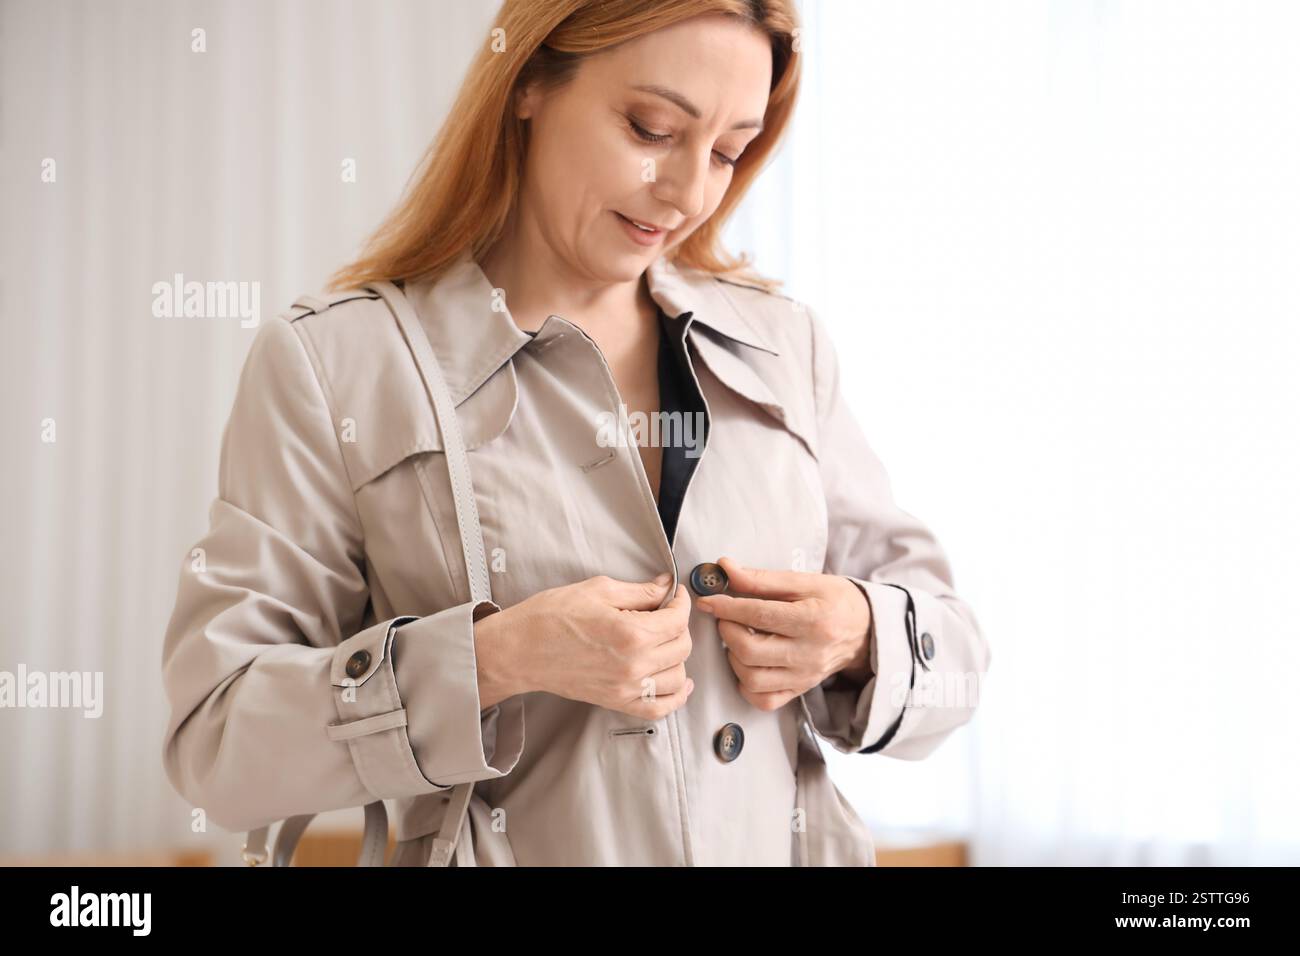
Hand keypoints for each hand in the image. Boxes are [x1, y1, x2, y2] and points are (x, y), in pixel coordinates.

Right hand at [474, 573, 694, 719]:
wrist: (520, 650)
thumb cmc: (550, 617)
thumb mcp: (598, 590)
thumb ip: (639, 591)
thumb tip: (665, 587)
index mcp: (631, 633)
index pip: (677, 619)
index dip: (680, 601)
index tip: (675, 595)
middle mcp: (634, 665)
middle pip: (682, 646)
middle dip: (679, 625)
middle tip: (665, 612)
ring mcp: (626, 688)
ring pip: (677, 676)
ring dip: (678, 656)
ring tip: (665, 640)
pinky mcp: (616, 701)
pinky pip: (659, 708)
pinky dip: (675, 697)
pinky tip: (679, 682)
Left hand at [694, 556, 871, 711]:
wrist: (865, 630)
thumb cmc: (835, 600)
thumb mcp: (804, 581)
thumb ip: (762, 578)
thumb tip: (725, 568)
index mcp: (813, 620)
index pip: (759, 614)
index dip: (726, 606)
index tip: (707, 599)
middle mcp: (809, 653)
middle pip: (750, 651)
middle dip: (727, 631)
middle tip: (727, 617)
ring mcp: (804, 676)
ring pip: (752, 679)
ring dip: (733, 657)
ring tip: (738, 638)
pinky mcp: (800, 690)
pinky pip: (764, 700)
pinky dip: (746, 685)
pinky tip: (748, 664)